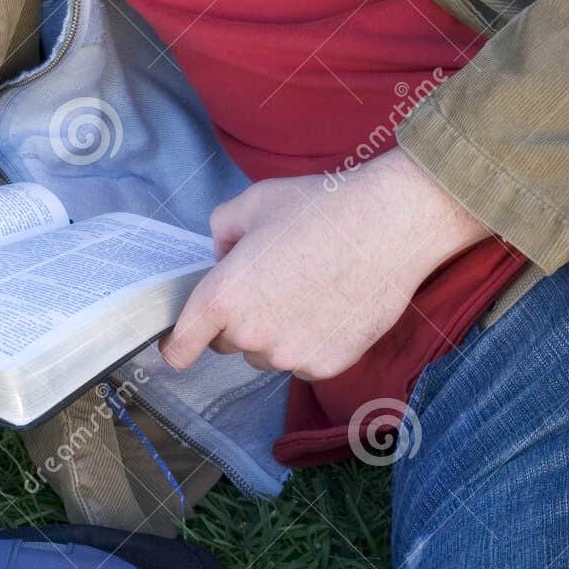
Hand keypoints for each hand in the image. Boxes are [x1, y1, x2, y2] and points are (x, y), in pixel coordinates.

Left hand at [157, 147, 491, 378]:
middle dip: (240, 318)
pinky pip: (303, 360)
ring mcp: (291, 356)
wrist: (389, 227)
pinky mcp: (327, 366)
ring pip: (268, 353)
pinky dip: (311, 340)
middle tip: (272, 281)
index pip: (181, 347)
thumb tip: (224, 257)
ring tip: (308, 289)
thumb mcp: (254, 202)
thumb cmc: (319, 208)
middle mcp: (252, 336)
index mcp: (223, 297)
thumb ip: (221, 231)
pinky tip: (331, 304)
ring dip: (276, 332)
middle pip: (230, 342)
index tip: (182, 344)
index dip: (178, 345)